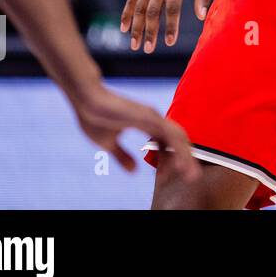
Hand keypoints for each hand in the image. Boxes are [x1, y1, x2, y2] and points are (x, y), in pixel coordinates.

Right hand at [71, 81, 199, 180]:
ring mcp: (153, 117)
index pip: (166, 143)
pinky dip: (177, 149)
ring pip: (178, 138)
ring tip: (190, 175)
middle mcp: (154, 120)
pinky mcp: (149, 117)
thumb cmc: (94, 118)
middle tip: (190, 177)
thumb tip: (134, 171)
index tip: (163, 177)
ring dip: (185, 157)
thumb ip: (122, 156)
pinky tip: (180, 164)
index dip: (167, 160)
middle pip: (177, 140)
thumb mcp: (108, 144)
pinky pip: (169, 134)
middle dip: (185, 159)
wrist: (85, 99)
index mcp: (147, 125)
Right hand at [121, 0, 213, 51]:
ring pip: (139, 6)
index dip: (170, 26)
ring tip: (135, 45)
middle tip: (148, 49)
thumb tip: (202, 17)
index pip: (172, 8)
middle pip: (151, 10)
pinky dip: (127, 13)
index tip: (169, 42)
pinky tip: (123, 28)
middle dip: (149, 31)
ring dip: (136, 27)